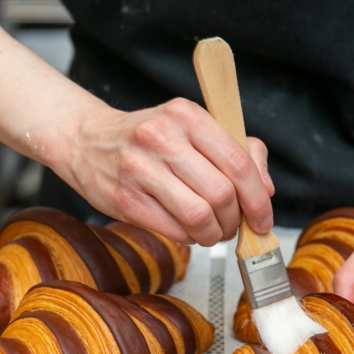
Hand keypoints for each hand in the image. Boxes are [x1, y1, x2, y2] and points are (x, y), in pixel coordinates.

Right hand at [52, 97, 274, 245]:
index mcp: (186, 116)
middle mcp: (162, 138)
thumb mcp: (193, 129)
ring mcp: (140, 169)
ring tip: (211, 230)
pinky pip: (174, 230)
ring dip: (213, 233)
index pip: (238, 163)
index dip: (258, 198)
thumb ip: (237, 151)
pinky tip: (187, 230)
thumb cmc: (148, 137)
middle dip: (235, 220)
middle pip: (222, 194)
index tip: (263, 217)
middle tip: (233, 225)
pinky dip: (190, 237)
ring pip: (199, 216)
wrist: (86, 140)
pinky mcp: (125, 199)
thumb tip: (266, 189)